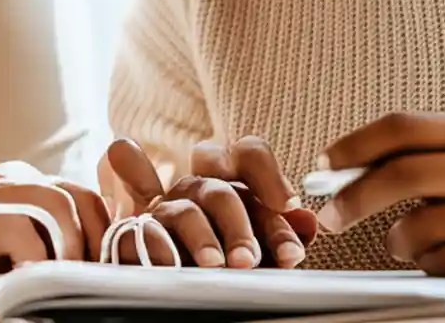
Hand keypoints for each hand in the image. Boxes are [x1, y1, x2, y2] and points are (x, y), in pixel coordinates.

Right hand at [0, 161, 108, 279]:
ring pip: (62, 206)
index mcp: (18, 183)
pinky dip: (35, 267)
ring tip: (59, 283)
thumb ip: (30, 239)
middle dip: (94, 240)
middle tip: (89, 279)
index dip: (97, 234)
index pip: (81, 198)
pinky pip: (30, 238)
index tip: (98, 269)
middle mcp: (12, 178)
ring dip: (69, 250)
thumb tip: (80, 268)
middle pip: (81, 197)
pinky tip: (21, 287)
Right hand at [99, 139, 317, 268]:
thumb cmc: (227, 266)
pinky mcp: (135, 235)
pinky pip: (143, 231)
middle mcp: (197, 189)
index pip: (248, 154)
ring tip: (217, 266)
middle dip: (239, 223)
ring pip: (187, 212)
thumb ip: (281, 236)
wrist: (180, 291)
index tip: (288, 205)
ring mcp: (164, 210)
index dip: (269, 174)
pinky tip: (170, 262)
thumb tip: (309, 221)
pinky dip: (156, 245)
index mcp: (230, 182)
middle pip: (219, 186)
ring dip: (204, 238)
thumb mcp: (261, 254)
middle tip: (250, 259)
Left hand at [318, 112, 444, 279]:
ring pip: (421, 226)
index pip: (404, 126)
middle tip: (330, 218)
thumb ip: (415, 156)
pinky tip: (442, 258)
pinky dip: (428, 263)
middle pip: (404, 173)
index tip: (321, 166)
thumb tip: (334, 169)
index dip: (354, 146)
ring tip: (408, 242)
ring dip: (398, 241)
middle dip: (354, 198)